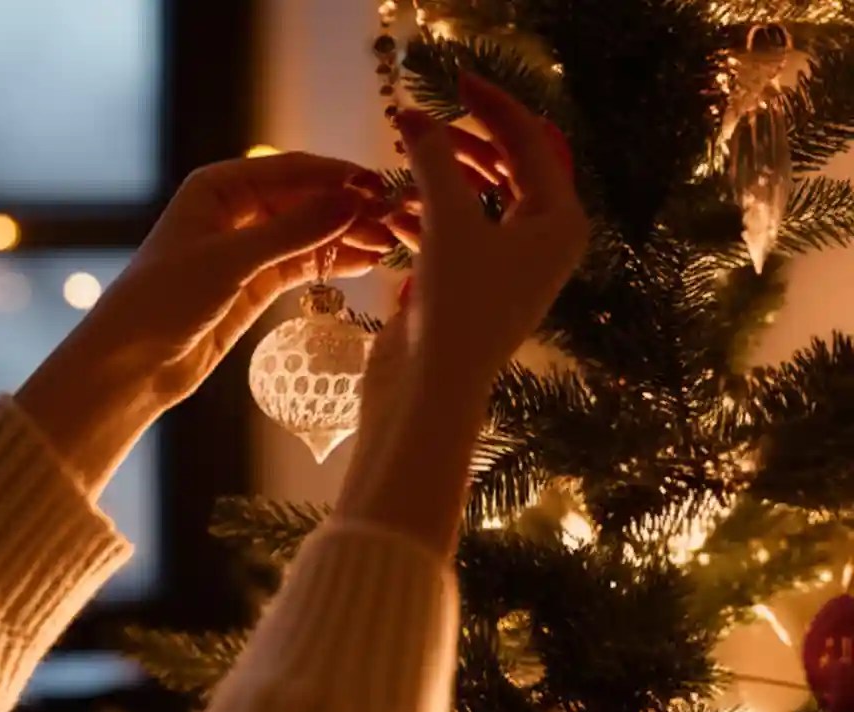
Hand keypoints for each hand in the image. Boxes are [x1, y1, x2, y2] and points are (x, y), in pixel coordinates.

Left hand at [19, 153, 392, 493]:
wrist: (131, 364)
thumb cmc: (164, 300)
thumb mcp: (231, 261)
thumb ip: (294, 231)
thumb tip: (354, 199)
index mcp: (218, 186)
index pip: (292, 169)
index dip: (339, 176)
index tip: (383, 187)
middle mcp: (235, 210)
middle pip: (306, 200)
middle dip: (350, 209)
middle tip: (398, 223)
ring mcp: (247, 249)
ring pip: (309, 233)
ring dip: (347, 237)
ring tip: (392, 246)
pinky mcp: (255, 285)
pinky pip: (303, 265)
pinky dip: (332, 263)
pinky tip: (366, 263)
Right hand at [336, 74, 587, 553]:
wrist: (433, 388)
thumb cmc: (459, 305)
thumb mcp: (450, 222)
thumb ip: (433, 162)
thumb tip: (414, 119)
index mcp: (559, 221)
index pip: (532, 142)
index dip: (493, 107)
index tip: (454, 80)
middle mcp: (541, 240)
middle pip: (508, 166)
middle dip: (464, 140)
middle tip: (420, 123)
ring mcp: (506, 264)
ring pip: (477, 197)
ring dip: (441, 175)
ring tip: (403, 156)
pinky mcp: (470, 284)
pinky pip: (454, 229)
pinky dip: (428, 210)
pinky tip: (395, 206)